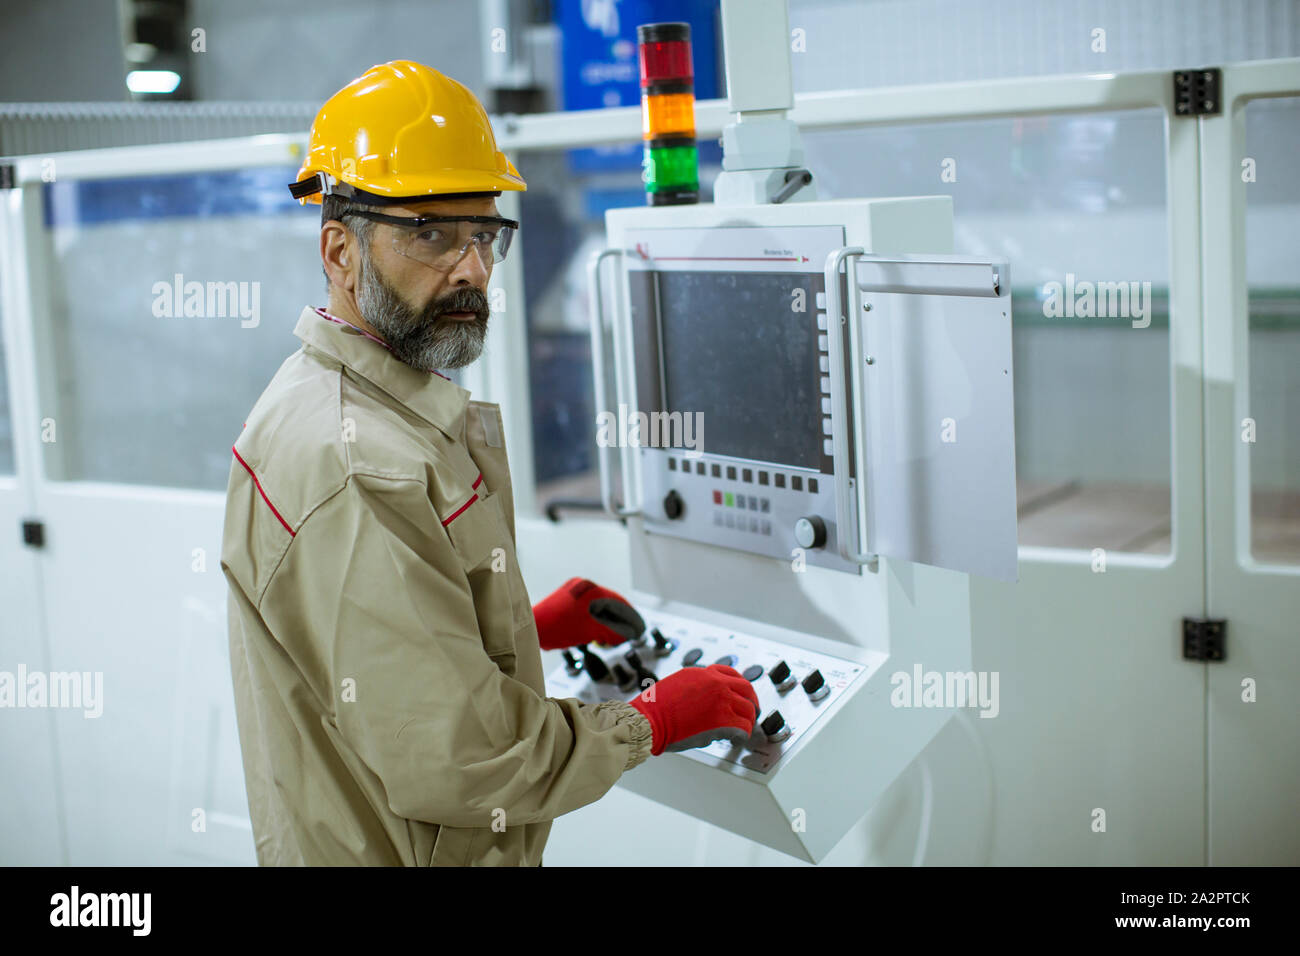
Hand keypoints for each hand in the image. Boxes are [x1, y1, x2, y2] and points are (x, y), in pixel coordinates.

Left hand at [531, 577, 645, 651]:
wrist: (533, 628)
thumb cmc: (556, 627)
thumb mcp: (591, 631)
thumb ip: (613, 632)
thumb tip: (627, 634)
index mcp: (591, 590)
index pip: (619, 603)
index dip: (631, 618)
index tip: (638, 628)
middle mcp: (584, 587)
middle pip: (610, 605)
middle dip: (619, 623)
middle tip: (626, 636)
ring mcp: (575, 592)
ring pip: (600, 608)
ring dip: (607, 624)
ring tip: (609, 639)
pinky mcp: (568, 600)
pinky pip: (589, 610)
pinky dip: (595, 622)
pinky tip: (596, 634)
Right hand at [627, 665, 760, 755]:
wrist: (648, 720)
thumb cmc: (654, 708)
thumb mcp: (676, 684)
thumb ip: (695, 688)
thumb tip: (704, 701)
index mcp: (703, 673)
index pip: (731, 673)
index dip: (740, 686)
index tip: (742, 694)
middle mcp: (715, 683)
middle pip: (747, 689)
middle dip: (752, 701)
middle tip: (752, 712)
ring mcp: (721, 700)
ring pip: (748, 709)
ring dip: (748, 721)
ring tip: (744, 730)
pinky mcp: (722, 721)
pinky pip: (743, 728)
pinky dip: (743, 735)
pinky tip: (737, 740)